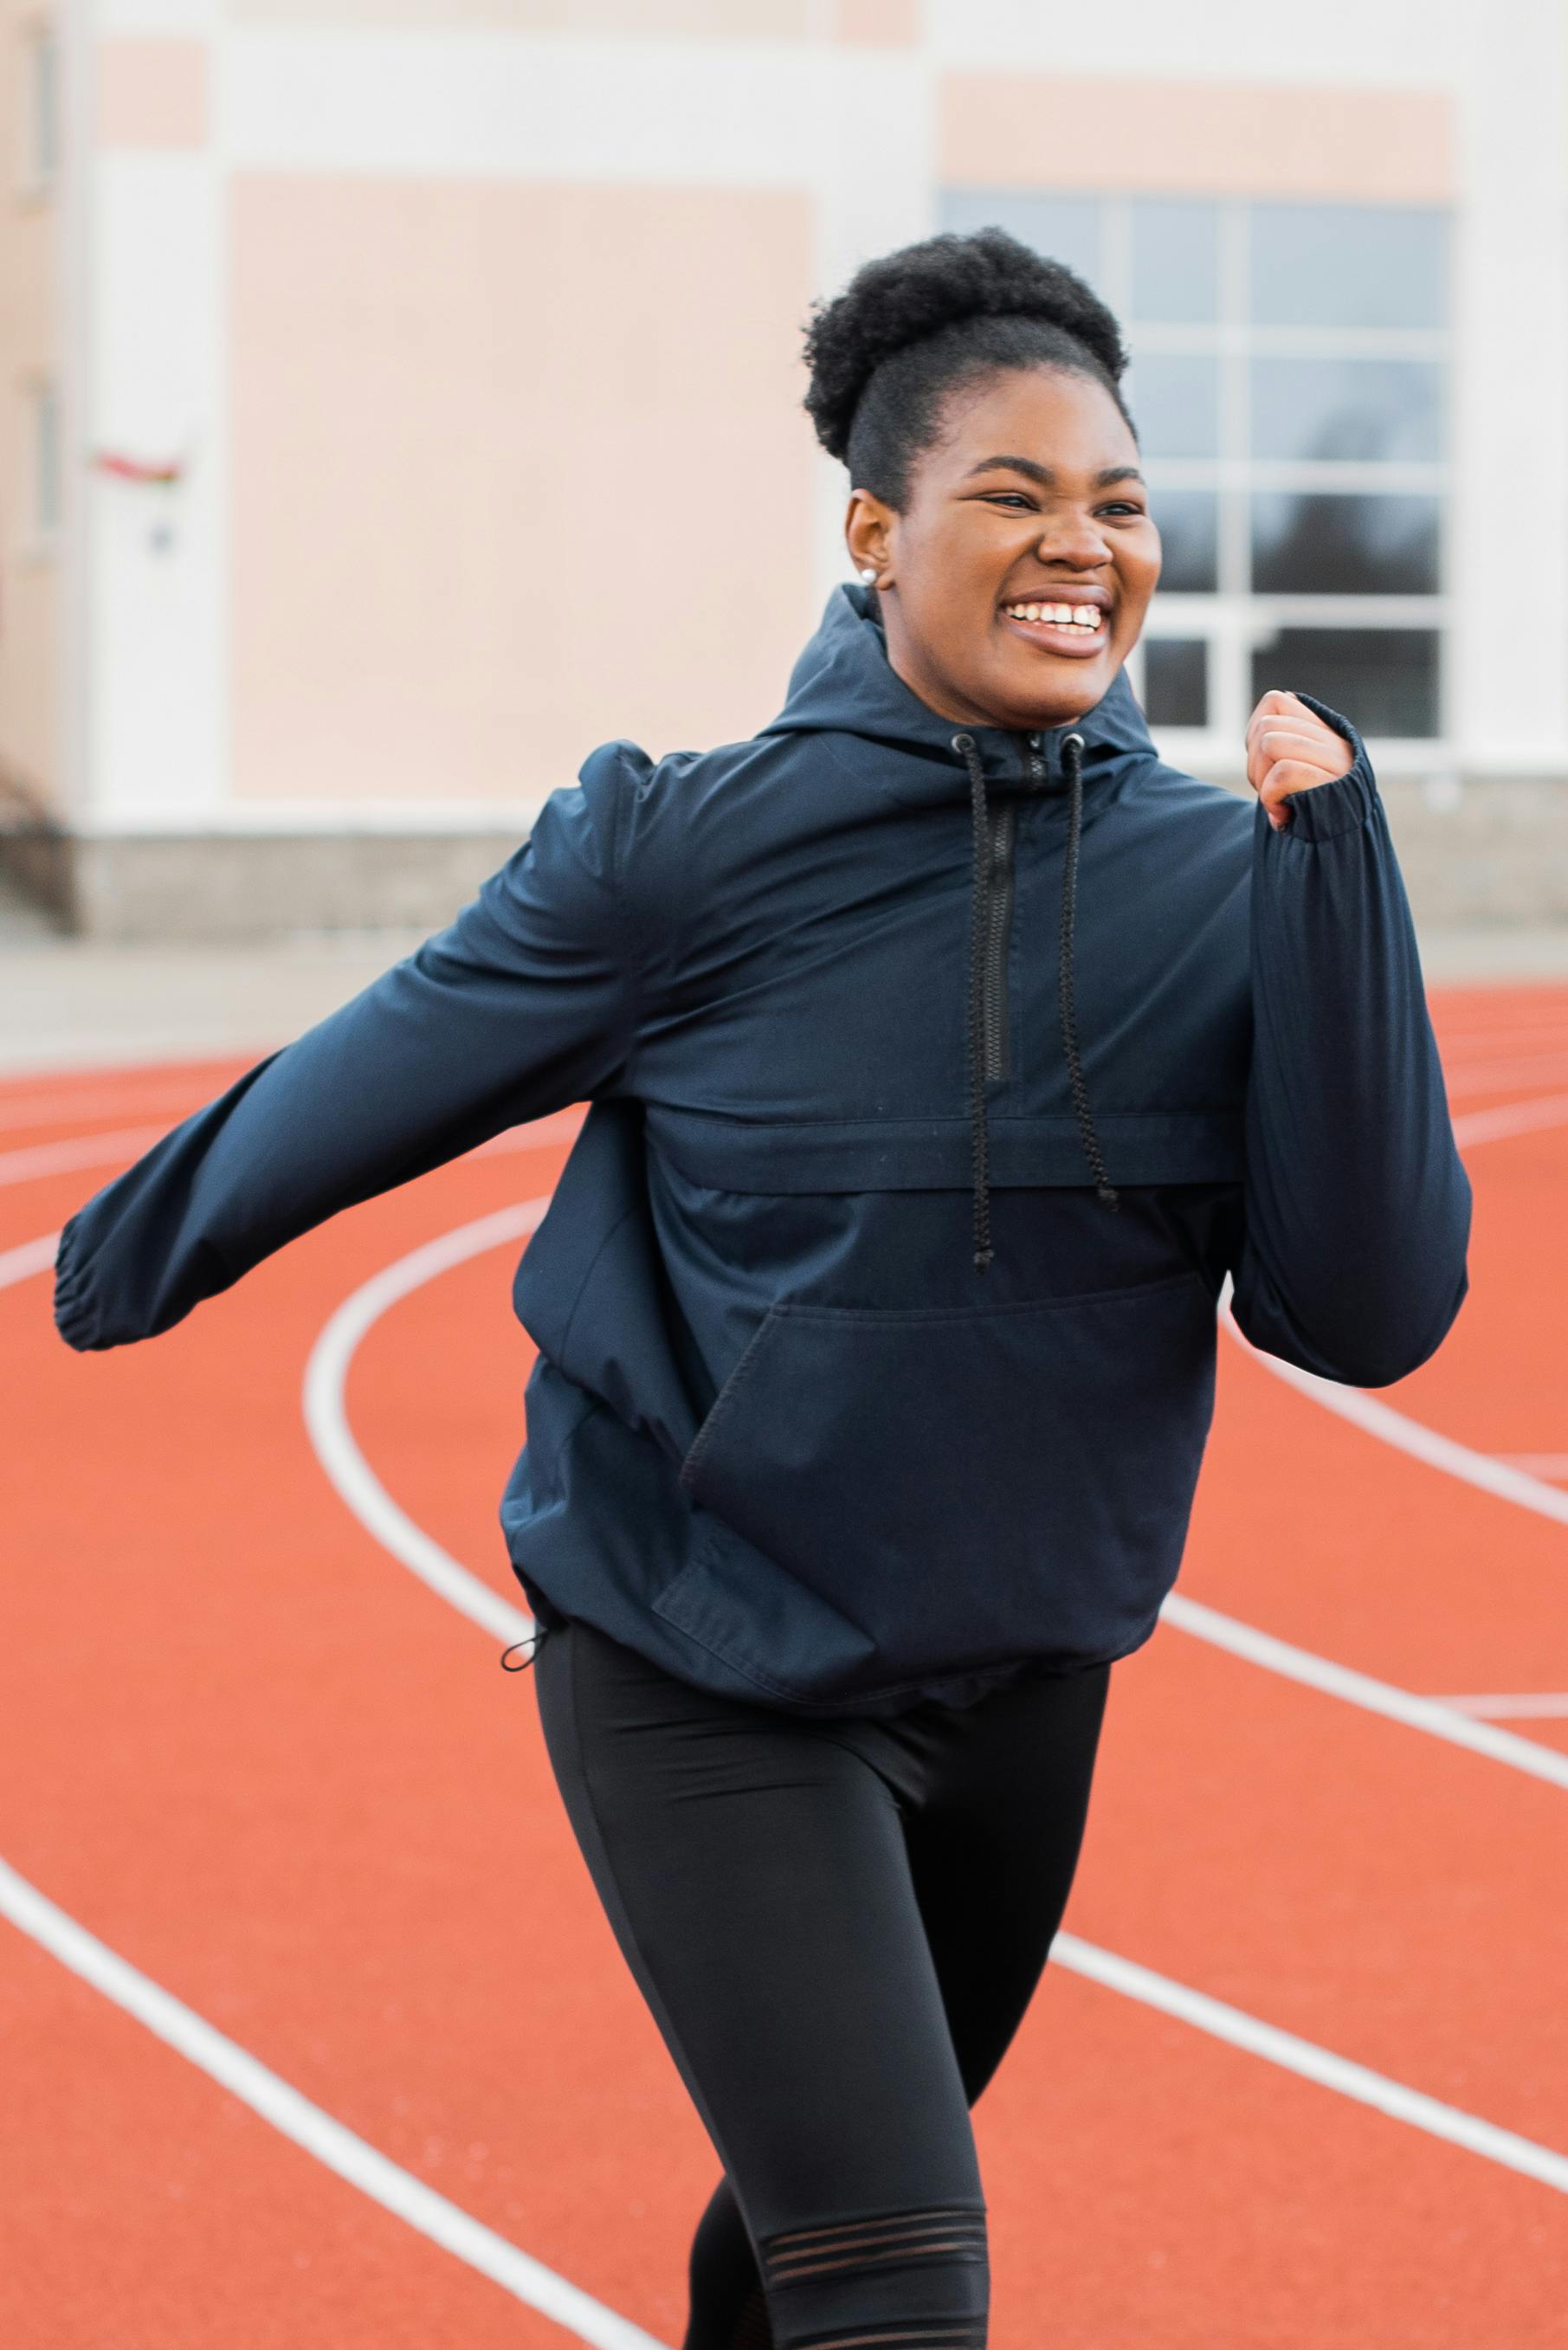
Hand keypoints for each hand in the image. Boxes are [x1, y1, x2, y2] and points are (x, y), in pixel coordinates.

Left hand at [1244, 690, 1353, 831]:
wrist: (1339, 858)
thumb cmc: (1309, 823)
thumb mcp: (1295, 780)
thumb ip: (1283, 749)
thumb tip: (1259, 727)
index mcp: (1324, 733)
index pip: (1276, 701)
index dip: (1255, 732)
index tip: (1263, 765)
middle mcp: (1333, 741)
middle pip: (1266, 725)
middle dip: (1254, 764)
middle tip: (1270, 793)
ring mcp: (1336, 760)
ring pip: (1270, 742)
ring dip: (1262, 782)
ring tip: (1277, 804)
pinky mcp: (1334, 783)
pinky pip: (1282, 772)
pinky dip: (1272, 798)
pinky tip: (1283, 816)